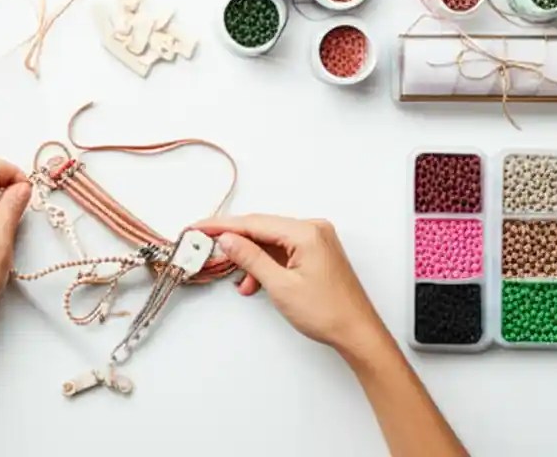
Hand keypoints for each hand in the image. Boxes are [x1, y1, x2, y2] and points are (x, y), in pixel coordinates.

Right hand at [199, 215, 386, 357]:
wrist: (357, 333)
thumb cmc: (329, 313)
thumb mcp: (280, 286)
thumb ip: (251, 258)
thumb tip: (228, 239)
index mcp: (307, 232)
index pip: (254, 222)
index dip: (222, 226)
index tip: (199, 227)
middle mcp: (313, 229)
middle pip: (262, 228)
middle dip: (235, 242)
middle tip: (207, 246)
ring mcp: (316, 240)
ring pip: (271, 241)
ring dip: (252, 258)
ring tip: (240, 280)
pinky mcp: (316, 252)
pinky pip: (283, 250)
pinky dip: (267, 264)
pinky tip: (256, 281)